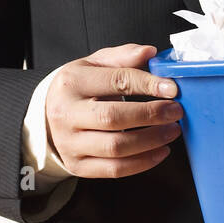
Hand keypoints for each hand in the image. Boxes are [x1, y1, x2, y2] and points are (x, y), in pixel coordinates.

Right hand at [44, 44, 181, 177]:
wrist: (47, 116)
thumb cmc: (78, 89)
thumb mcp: (94, 65)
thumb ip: (123, 57)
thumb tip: (150, 52)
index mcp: (71, 83)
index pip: (115, 81)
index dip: (148, 84)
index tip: (172, 89)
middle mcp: (66, 114)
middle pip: (114, 117)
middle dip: (151, 115)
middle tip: (176, 112)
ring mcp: (69, 143)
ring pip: (116, 147)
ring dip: (152, 140)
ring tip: (172, 131)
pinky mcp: (78, 165)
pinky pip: (115, 169)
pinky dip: (143, 162)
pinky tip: (161, 151)